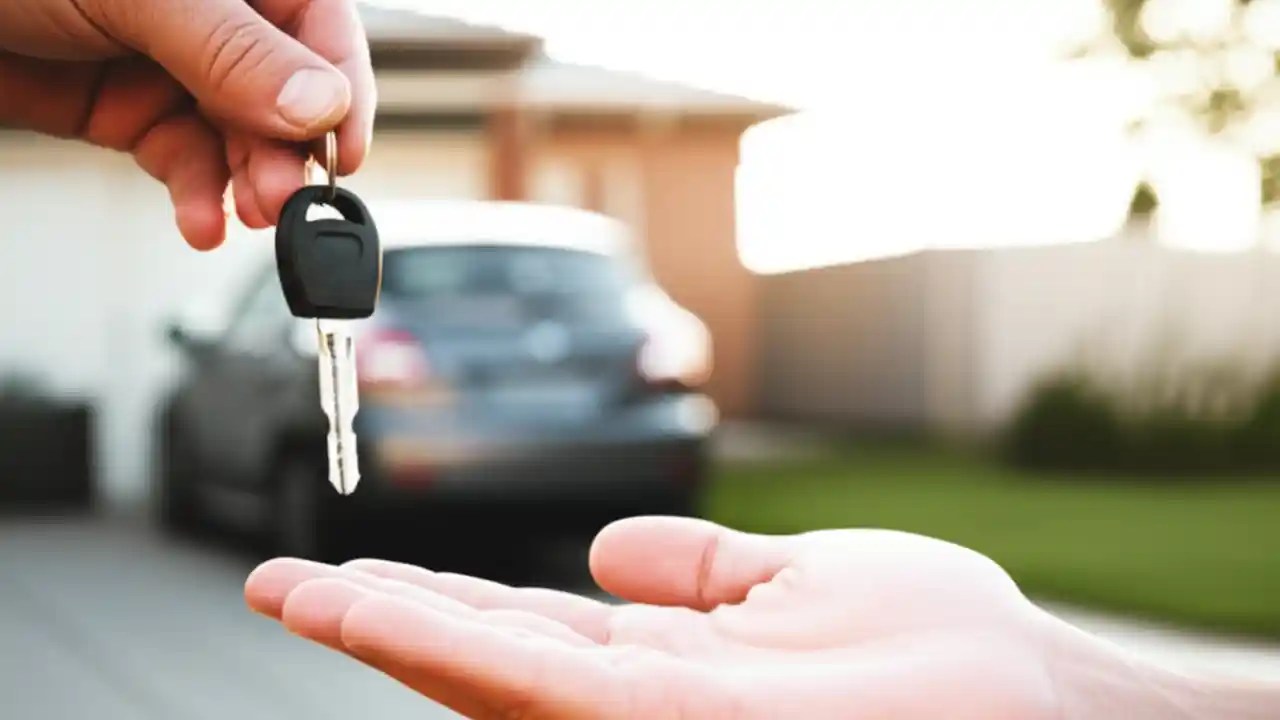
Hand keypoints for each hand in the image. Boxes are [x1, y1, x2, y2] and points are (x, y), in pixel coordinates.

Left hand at [0, 0, 374, 249]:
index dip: (340, 89)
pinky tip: (201, 218)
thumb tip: (321, 102)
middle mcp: (210, 13)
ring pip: (237, 134)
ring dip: (245, 183)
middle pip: (284, 89)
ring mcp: (169, 60)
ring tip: (243, 214)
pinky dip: (197, 195)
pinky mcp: (127, 107)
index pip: (319, 22)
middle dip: (284, 150)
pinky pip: (184, 158)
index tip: (341, 153)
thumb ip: (234, 52)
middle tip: (282, 200)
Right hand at [245, 517, 1061, 718]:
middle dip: (383, 623)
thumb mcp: (809, 585)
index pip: (530, 637)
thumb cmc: (950, 659)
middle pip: (489, 662)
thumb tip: (606, 548)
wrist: (1047, 715)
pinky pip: (545, 686)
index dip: (438, 608)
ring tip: (298, 594)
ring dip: (392, 632)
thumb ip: (702, 571)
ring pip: (494, 677)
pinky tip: (381, 616)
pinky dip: (454, 649)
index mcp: (674, 667)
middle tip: (282, 585)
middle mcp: (652, 704)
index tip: (359, 577)